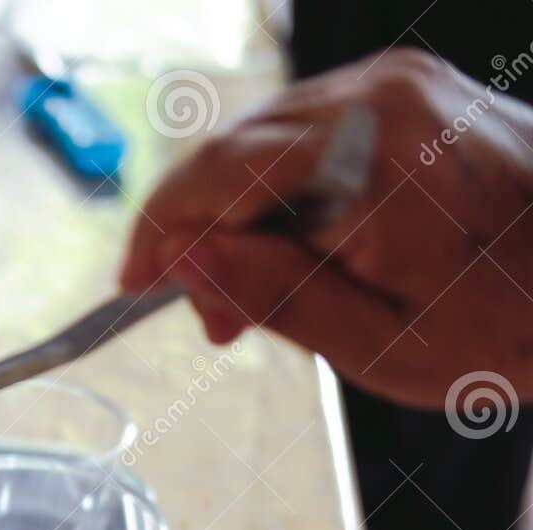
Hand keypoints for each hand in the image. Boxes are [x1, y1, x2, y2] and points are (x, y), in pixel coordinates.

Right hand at [120, 48, 532, 409]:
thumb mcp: (382, 344)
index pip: (215, 178)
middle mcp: (380, 97)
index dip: (161, 233)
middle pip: (231, 153)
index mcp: (369, 157)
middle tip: (208, 315)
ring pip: (261, 141)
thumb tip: (184, 259)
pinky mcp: (409, 89)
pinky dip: (280, 190)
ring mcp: (399, 83)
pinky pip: (306, 132)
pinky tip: (292, 247)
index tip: (135, 286)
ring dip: (236, 214)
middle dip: (198, 232)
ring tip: (251, 293)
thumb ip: (275, 296)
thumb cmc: (512, 325)